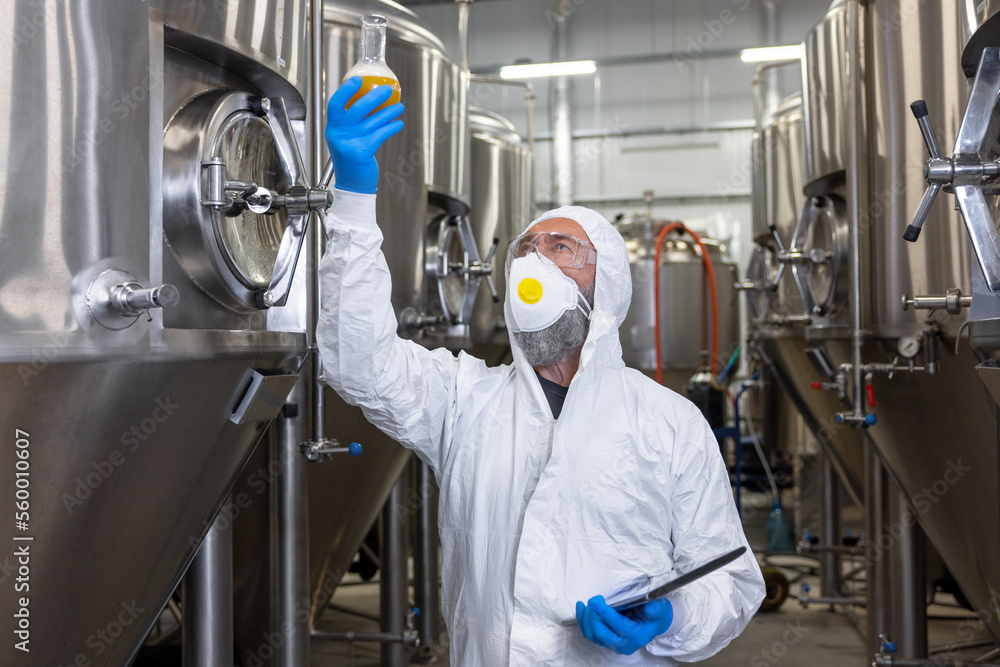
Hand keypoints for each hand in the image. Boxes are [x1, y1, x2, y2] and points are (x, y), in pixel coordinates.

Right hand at [325, 77, 403, 193]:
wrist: (352, 186)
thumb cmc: (351, 161)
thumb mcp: (345, 140)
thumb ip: (351, 124)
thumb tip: (370, 103)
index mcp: (333, 129)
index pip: (335, 104)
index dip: (345, 90)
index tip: (357, 80)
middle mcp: (339, 134)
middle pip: (358, 108)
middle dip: (375, 97)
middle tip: (388, 90)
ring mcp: (350, 143)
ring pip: (373, 121)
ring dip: (389, 112)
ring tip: (399, 107)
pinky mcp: (362, 152)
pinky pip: (380, 134)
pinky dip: (391, 127)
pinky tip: (398, 124)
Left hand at [575, 595, 672, 654]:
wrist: (655, 624)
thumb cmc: (656, 615)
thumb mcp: (660, 609)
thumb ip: (656, 609)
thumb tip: (650, 609)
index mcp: (637, 636)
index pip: (616, 625)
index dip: (604, 612)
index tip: (595, 600)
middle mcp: (624, 644)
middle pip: (600, 633)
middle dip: (593, 615)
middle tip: (594, 599)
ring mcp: (614, 645)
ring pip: (592, 635)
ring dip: (585, 618)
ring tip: (587, 603)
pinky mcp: (606, 642)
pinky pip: (590, 634)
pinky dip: (583, 621)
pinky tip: (581, 608)